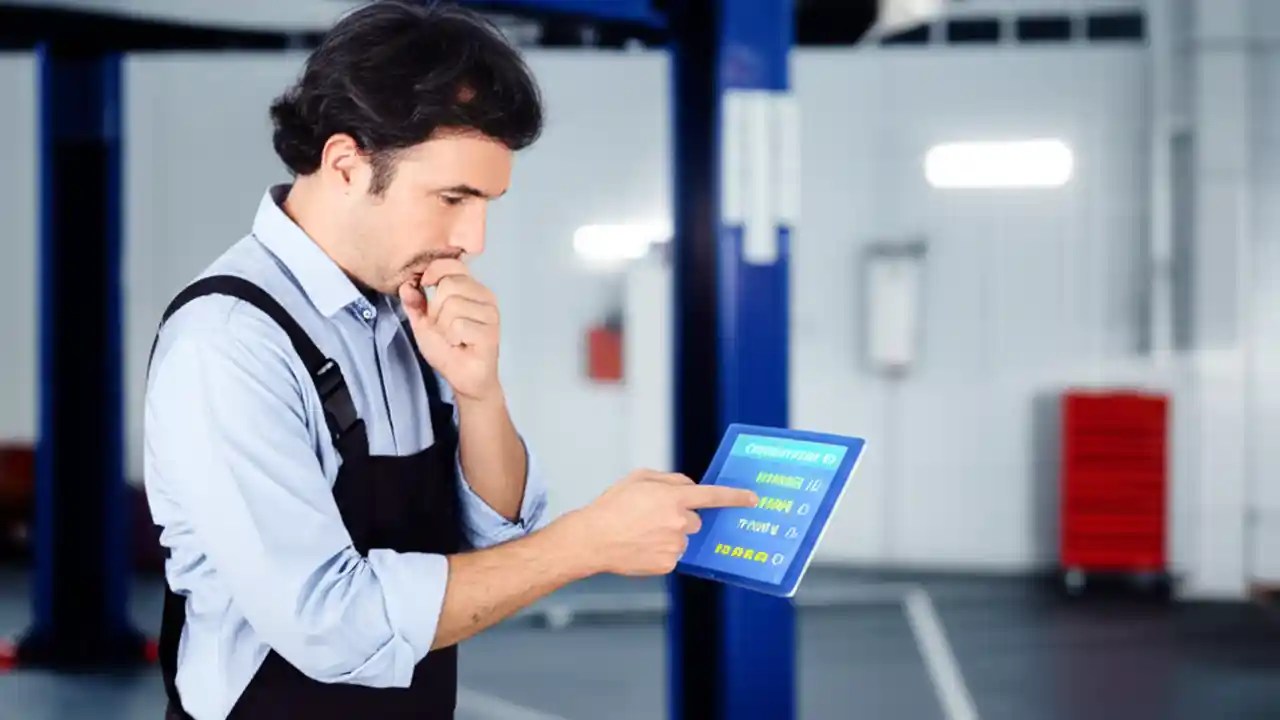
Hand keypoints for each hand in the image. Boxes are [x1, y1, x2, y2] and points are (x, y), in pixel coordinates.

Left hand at [399, 259, 500, 403]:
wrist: (465, 378)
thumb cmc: (448, 350)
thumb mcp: (423, 324)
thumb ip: (414, 304)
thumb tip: (406, 286)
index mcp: (471, 288)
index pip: (452, 264)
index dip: (434, 273)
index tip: (426, 288)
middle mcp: (485, 296)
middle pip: (449, 284)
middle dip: (436, 310)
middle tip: (443, 327)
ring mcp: (490, 313)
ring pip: (453, 305)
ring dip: (444, 327)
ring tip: (452, 338)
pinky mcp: (491, 331)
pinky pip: (459, 325)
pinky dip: (452, 339)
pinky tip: (461, 345)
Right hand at [566, 470, 758, 576]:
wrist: (593, 539)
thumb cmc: (611, 507)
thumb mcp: (639, 479)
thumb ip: (670, 480)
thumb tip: (688, 486)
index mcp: (673, 498)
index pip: (712, 496)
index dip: (735, 497)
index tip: (751, 499)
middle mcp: (679, 523)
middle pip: (695, 520)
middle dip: (680, 518)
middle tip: (653, 518)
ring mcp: (674, 546)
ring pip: (682, 539)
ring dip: (669, 535)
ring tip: (641, 533)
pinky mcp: (668, 564)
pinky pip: (673, 555)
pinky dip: (661, 551)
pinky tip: (641, 546)